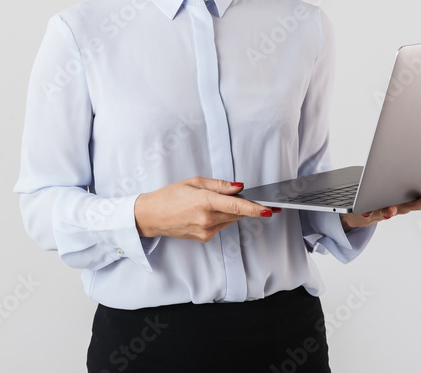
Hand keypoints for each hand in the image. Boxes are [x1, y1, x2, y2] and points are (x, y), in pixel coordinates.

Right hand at [134, 176, 279, 242]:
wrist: (151, 216)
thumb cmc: (169, 196)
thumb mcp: (194, 182)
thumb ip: (219, 185)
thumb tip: (238, 187)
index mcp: (204, 202)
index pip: (236, 205)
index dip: (255, 208)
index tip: (268, 209)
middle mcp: (206, 219)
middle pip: (237, 214)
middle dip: (252, 209)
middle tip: (266, 203)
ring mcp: (205, 231)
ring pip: (230, 220)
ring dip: (235, 211)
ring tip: (230, 201)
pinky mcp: (204, 238)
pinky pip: (222, 226)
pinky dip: (224, 218)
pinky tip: (215, 211)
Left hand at [340, 191, 420, 229]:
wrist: (363, 210)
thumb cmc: (387, 193)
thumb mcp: (403, 183)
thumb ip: (415, 173)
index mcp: (411, 197)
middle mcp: (400, 205)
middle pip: (413, 204)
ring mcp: (385, 209)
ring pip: (389, 210)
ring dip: (390, 211)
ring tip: (390, 212)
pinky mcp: (368, 211)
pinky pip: (367, 212)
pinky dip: (366, 212)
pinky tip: (363, 212)